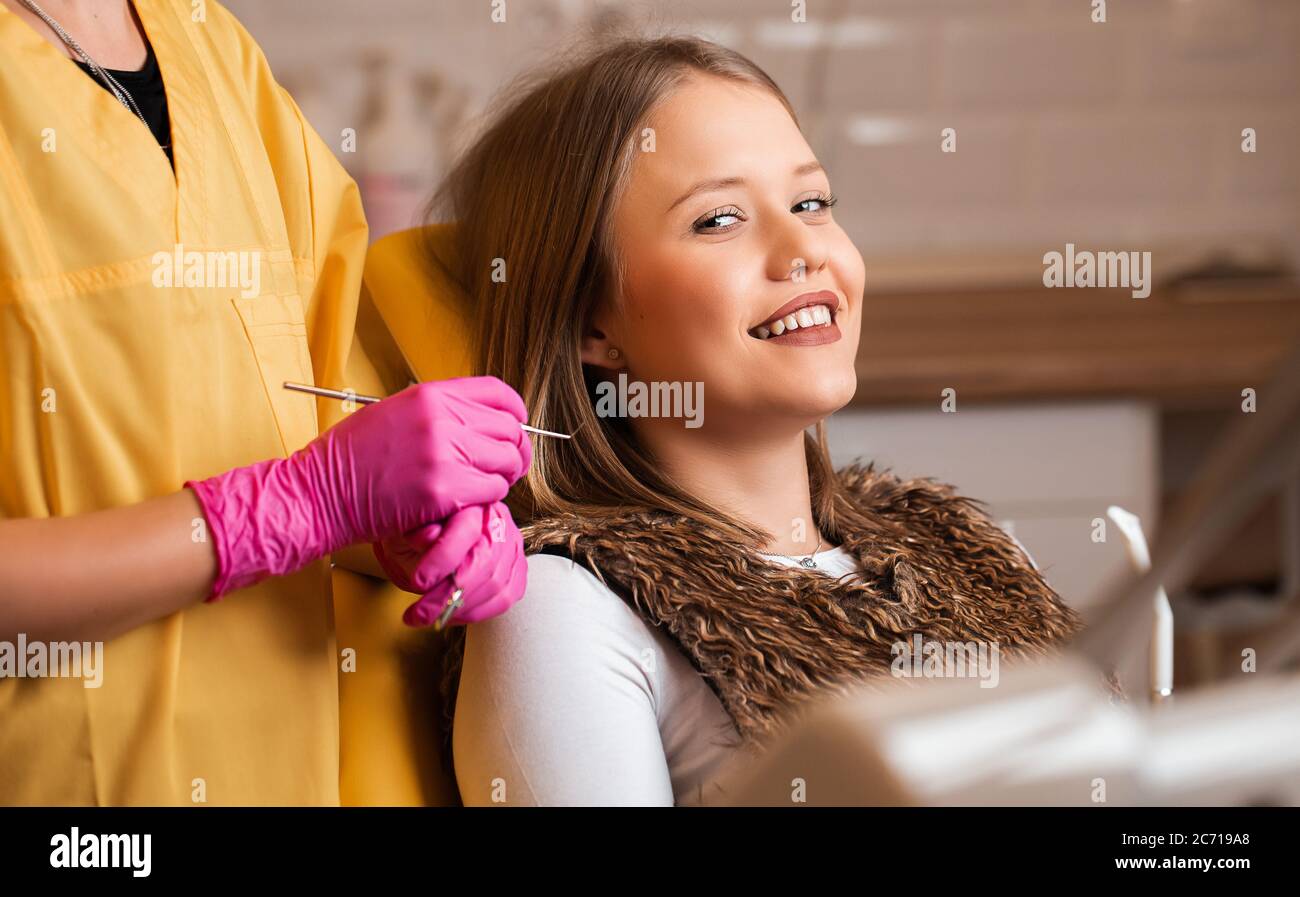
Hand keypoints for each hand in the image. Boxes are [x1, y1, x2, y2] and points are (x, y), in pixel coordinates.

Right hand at [187, 377, 531, 598]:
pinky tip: (470, 499)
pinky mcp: (443, 491)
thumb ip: (438, 410)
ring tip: (486, 483)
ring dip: (502, 476)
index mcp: (430, 395)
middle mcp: (441, 419)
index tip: (515, 426)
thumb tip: (478, 418)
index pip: (498, 394)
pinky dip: (488, 497)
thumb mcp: (394, 412)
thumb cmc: (351, 457)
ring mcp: (444, 455)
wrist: (320, 492)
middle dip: (513, 449)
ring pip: (506, 462)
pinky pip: (492, 491)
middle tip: (505, 465)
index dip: (515, 413)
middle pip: (509, 429)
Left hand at [374, 501, 527, 626]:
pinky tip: (455, 615)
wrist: (426, 535)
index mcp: (471, 502)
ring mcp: (511, 544)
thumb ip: (416, 532)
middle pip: (485, 563)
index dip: (443, 559)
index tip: (419, 582)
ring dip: (462, 608)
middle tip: (420, 613)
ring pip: (496, 584)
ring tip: (431, 617)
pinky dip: (481, 611)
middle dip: (449, 595)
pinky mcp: (516, 567)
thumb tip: (430, 535)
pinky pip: (507, 596)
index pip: (466, 530)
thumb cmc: (414, 532)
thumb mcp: (405, 528)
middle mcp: (497, 520)